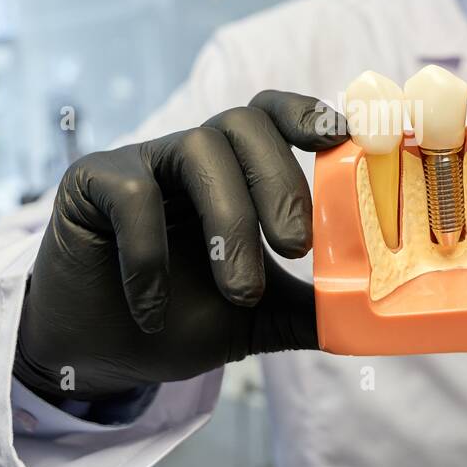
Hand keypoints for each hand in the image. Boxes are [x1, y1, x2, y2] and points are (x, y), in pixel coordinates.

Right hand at [14, 90, 346, 400]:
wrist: (98, 353)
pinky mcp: (90, 181)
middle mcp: (191, 154)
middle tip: (297, 248)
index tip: (342, 137)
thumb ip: (311, 307)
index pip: (274, 116)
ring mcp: (139, 161)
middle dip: (280, 180)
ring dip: (229, 221)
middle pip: (243, 123)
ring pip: (196, 149)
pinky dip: (151, 254)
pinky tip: (154, 309)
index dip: (307, 113)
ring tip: (240, 293)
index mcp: (235, 170)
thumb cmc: (180, 320)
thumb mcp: (258, 318)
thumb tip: (376, 317)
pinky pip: (132, 194)